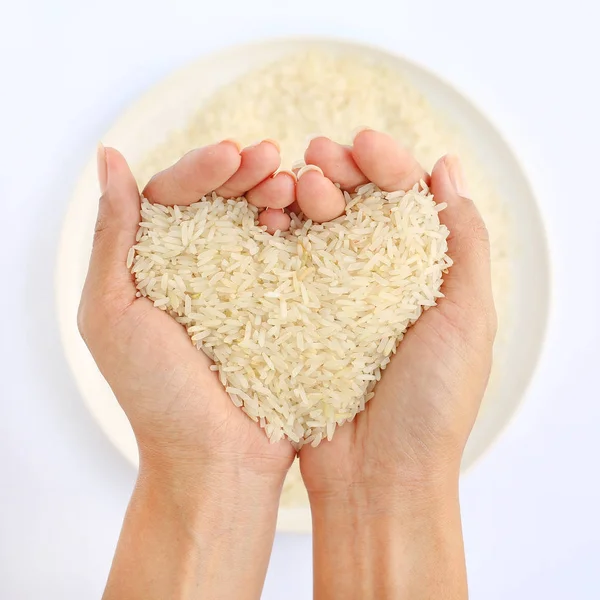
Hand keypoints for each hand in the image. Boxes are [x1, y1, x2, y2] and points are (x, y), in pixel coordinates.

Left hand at [78, 140, 299, 599]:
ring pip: (262, 219)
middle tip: (270, 159)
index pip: (176, 195)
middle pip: (223, 199)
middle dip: (245, 172)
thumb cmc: (156, 393)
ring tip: (293, 183)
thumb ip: (112, 236)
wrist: (217, 457)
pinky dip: (302, 229)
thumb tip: (108, 156)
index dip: (202, 168)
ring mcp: (247, 283)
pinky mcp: (284, 303)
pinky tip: (310, 216)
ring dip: (278, 192)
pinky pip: (294, 255)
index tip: (233, 154)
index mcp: (156, 261)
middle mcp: (201, 265)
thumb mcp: (113, 312)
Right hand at [297, 130, 496, 598]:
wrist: (377, 477)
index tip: (363, 143)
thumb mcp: (468, 318)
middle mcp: (374, 279)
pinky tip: (267, 218)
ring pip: (313, 228)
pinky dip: (274, 234)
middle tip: (317, 156)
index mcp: (420, 273)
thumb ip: (463, 240)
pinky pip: (281, 266)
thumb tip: (445, 166)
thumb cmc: (432, 403)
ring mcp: (330, 298)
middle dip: (338, 171)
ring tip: (291, 183)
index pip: (403, 199)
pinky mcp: (293, 318)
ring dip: (303, 195)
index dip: (385, 164)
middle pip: (354, 205)